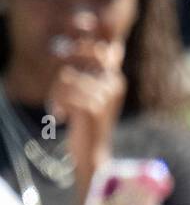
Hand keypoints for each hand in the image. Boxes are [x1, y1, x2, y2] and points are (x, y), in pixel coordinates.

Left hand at [47, 38, 126, 202]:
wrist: (92, 153)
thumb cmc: (88, 123)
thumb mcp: (90, 94)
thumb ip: (87, 71)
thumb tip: (83, 53)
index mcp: (116, 79)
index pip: (93, 51)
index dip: (77, 54)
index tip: (69, 74)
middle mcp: (113, 84)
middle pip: (76, 62)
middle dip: (63, 78)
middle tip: (59, 94)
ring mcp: (104, 96)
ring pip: (66, 77)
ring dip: (57, 94)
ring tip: (61, 109)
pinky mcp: (92, 108)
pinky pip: (63, 92)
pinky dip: (57, 104)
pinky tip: (62, 117)